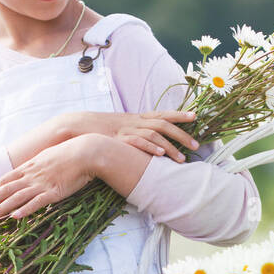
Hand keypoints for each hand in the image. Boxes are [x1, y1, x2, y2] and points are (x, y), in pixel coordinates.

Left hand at [0, 135, 99, 221]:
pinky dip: (25, 209)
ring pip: (15, 198)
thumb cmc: (68, 155)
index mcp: (28, 168)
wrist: (86, 152)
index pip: (2, 181)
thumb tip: (27, 175)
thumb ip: (35, 168)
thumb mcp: (46, 159)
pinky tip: (15, 217)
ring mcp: (41, 184)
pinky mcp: (53, 191)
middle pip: (3, 190)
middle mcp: (30, 176)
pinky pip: (37, 202)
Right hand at [61, 110, 198, 161]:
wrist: (77, 126)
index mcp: (136, 118)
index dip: (179, 115)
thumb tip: (149, 141)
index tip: (195, 116)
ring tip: (182, 159)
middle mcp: (135, 121)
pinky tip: (161, 155)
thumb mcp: (120, 127)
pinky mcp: (119, 139)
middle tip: (196, 145)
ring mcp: (127, 130)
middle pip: (163, 125)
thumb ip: (135, 131)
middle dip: (181, 134)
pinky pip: (137, 143)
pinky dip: (150, 148)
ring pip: (154, 135)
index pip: (162, 114)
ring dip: (170, 147)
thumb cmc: (99, 129)